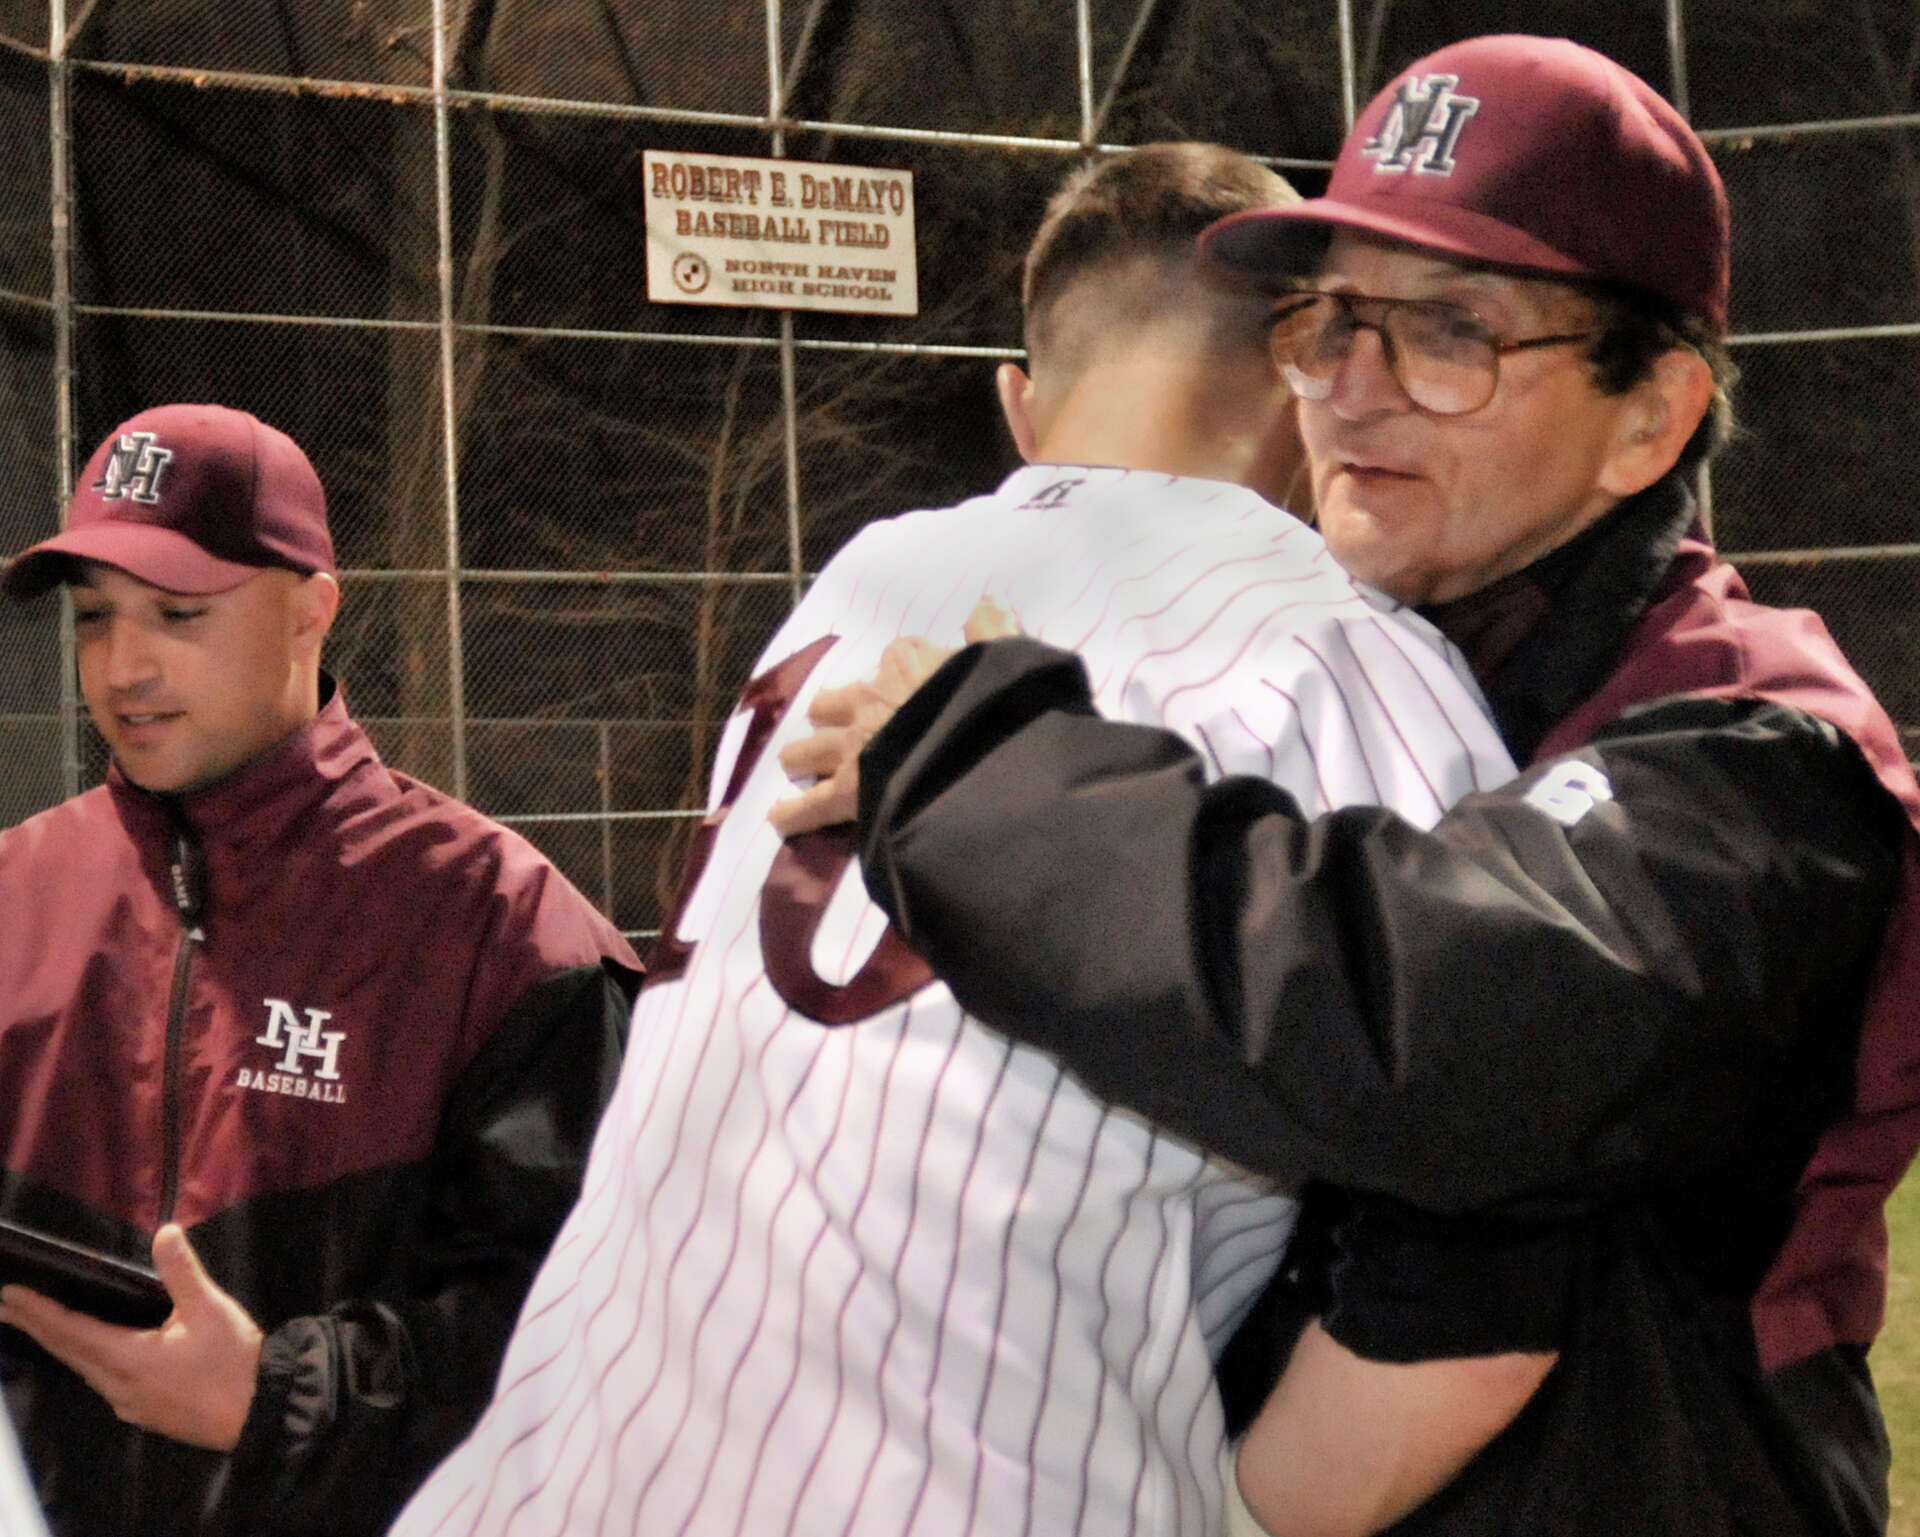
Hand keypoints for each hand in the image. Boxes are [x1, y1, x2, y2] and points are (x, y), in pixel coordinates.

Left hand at [0, 1223, 263, 1450]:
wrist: (260, 1413)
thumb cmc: (233, 1362)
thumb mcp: (210, 1310)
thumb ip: (182, 1272)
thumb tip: (165, 1231)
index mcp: (126, 1357)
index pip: (68, 1330)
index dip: (37, 1311)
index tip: (9, 1296)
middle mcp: (116, 1384)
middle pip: (67, 1351)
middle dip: (36, 1326)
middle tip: (8, 1307)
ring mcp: (129, 1403)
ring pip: (83, 1369)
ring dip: (60, 1344)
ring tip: (42, 1325)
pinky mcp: (145, 1412)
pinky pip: (103, 1382)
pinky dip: (85, 1360)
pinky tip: (93, 1355)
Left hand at [770, 596, 1019, 837]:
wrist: (967, 754)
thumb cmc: (987, 705)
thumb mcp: (1001, 656)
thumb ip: (990, 631)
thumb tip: (986, 604)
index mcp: (908, 666)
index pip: (898, 654)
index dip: (903, 663)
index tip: (908, 671)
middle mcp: (871, 701)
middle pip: (836, 700)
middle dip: (831, 709)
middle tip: (830, 718)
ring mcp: (854, 747)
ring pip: (813, 748)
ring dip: (803, 755)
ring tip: (794, 762)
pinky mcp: (847, 792)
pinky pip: (812, 804)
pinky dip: (795, 813)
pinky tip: (779, 818)